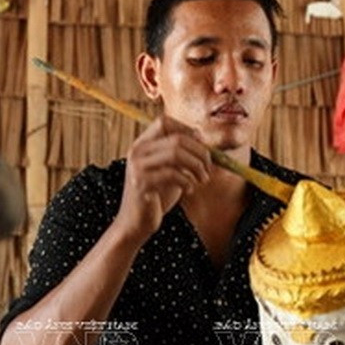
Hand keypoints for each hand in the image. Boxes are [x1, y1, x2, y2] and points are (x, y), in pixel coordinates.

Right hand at [113, 116, 210, 243]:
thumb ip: (181, 156)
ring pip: (176, 153)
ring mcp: (137, 167)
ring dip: (196, 166)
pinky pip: (172, 174)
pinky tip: (189, 189)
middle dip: (200, 152)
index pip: (164, 121)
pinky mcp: (141, 184)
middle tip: (208, 167)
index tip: (201, 145)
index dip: (186, 129)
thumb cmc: (157, 196)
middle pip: (176, 138)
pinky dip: (187, 181)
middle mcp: (137, 151)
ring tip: (203, 179)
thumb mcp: (170, 170)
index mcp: (142, 144)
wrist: (136, 223)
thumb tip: (205, 143)